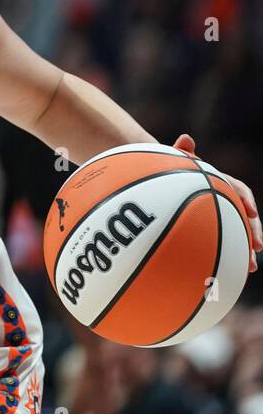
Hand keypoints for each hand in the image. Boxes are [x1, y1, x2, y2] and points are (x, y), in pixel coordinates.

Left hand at [172, 133, 261, 272]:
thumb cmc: (168, 170)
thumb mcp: (174, 161)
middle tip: (257, 247)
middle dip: (254, 232)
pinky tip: (221, 275)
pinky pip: (219, 243)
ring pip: (237, 234)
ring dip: (244, 250)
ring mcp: (218, 215)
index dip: (246, 199)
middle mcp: (224, 199)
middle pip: (245, 217)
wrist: (160, 180)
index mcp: (220, 183)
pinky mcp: (209, 229)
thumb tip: (185, 138)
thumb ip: (181, 152)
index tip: (250, 210)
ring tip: (248, 268)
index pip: (239, 189)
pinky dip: (223, 256)